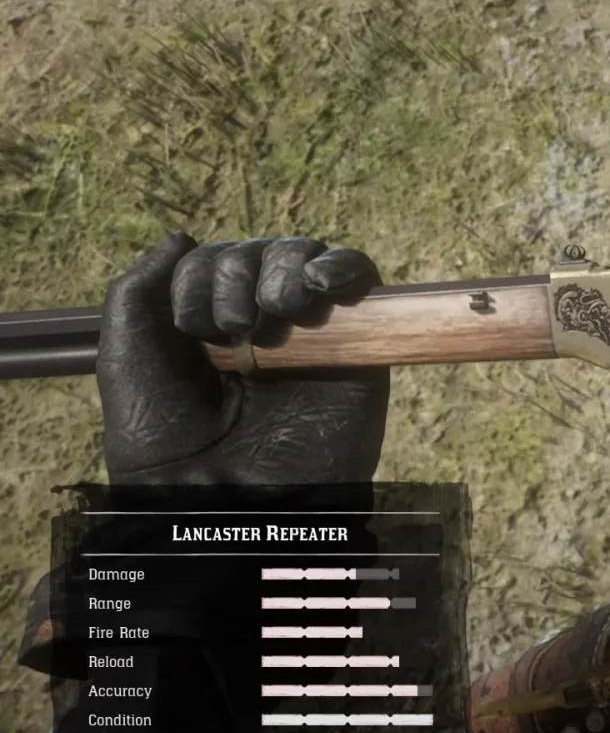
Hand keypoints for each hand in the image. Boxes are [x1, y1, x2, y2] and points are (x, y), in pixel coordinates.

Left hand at [97, 230, 389, 484]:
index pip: (215, 259)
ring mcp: (311, 332)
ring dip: (283, 267)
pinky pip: (360, 278)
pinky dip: (341, 265)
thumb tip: (183, 236)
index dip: (202, 276)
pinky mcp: (357, 347)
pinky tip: (319, 282)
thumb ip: (138, 287)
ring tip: (277, 310)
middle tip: (233, 329)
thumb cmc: (165, 435)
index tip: (195, 327)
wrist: (224, 496)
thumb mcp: (126, 352)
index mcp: (209, 323)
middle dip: (239, 275)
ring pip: (306, 257)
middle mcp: (261, 322)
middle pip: (260, 251)